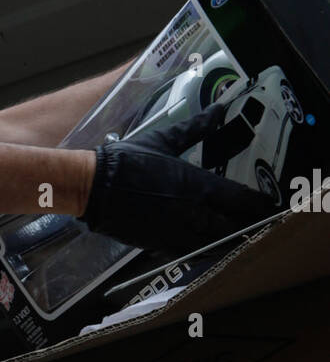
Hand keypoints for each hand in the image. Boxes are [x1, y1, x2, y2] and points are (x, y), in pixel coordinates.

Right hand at [82, 110, 276, 252]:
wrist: (93, 187)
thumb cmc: (126, 161)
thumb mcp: (164, 140)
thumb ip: (196, 128)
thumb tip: (218, 109)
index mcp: (196, 184)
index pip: (239, 199)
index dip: (258, 204)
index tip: (268, 205)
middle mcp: (191, 212)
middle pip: (231, 226)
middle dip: (246, 225)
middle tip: (258, 224)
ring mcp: (176, 232)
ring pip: (213, 243)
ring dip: (227, 240)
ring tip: (238, 238)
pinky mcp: (159, 245)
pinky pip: (190, 252)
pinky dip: (202, 249)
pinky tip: (207, 246)